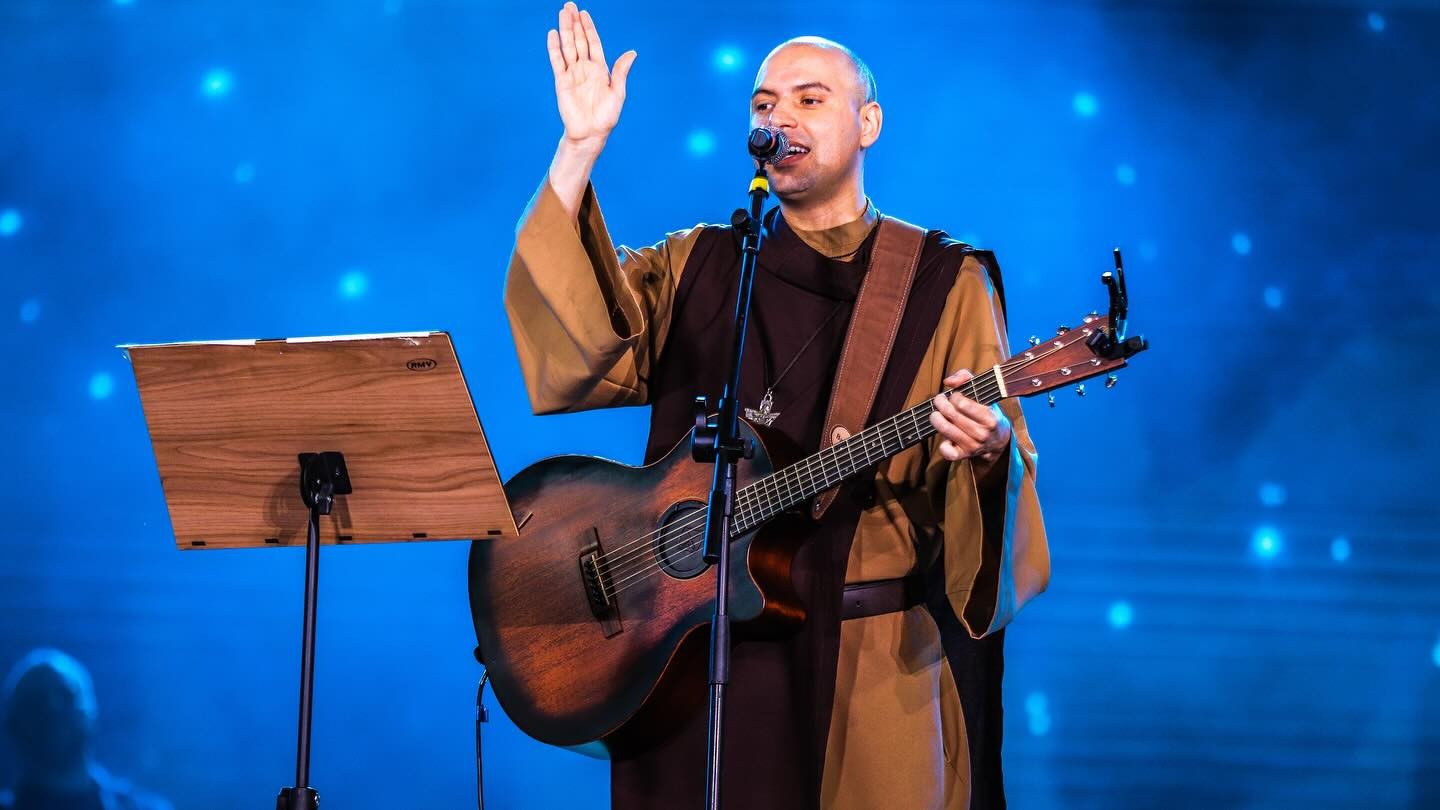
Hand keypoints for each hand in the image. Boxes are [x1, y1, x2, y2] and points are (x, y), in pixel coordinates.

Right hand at [547, 2, 636, 150]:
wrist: (591, 133)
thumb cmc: (606, 116)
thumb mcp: (618, 92)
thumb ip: (621, 71)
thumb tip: (632, 52)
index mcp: (599, 69)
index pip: (593, 43)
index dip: (588, 28)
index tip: (584, 13)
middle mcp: (585, 68)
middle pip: (578, 40)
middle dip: (574, 23)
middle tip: (569, 5)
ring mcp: (572, 73)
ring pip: (567, 46)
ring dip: (564, 30)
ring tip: (562, 13)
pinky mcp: (561, 81)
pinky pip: (557, 61)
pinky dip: (554, 48)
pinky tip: (553, 34)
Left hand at [929, 369, 1011, 463]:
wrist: (998, 440)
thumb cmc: (986, 412)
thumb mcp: (983, 392)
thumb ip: (966, 378)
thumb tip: (948, 381)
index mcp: (989, 418)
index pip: (962, 404)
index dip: (953, 396)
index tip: (954, 396)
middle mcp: (982, 434)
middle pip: (951, 415)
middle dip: (941, 404)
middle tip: (939, 400)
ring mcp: (973, 446)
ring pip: (946, 430)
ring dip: (936, 418)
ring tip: (936, 413)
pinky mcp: (964, 455)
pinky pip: (947, 452)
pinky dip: (942, 445)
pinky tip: (944, 436)